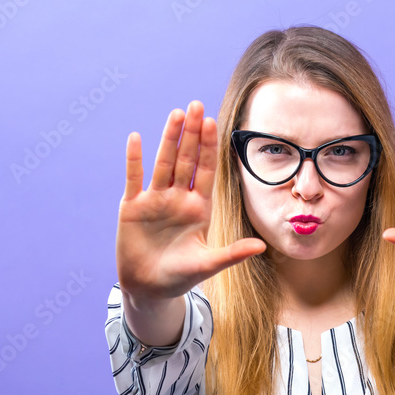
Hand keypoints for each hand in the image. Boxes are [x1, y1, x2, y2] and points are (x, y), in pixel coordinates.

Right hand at [116, 100, 265, 301]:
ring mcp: (154, 200)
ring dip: (169, 139)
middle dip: (191, 134)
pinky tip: (136, 138)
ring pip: (163, 163)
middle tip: (196, 106)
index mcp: (198, 208)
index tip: (213, 123)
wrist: (148, 288)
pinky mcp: (132, 207)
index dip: (208, 148)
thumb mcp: (207, 265)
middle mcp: (178, 199)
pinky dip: (135, 159)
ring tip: (176, 114)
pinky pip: (134, 178)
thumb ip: (232, 254)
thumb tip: (262, 246)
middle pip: (186, 160)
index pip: (205, 171)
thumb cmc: (179, 277)